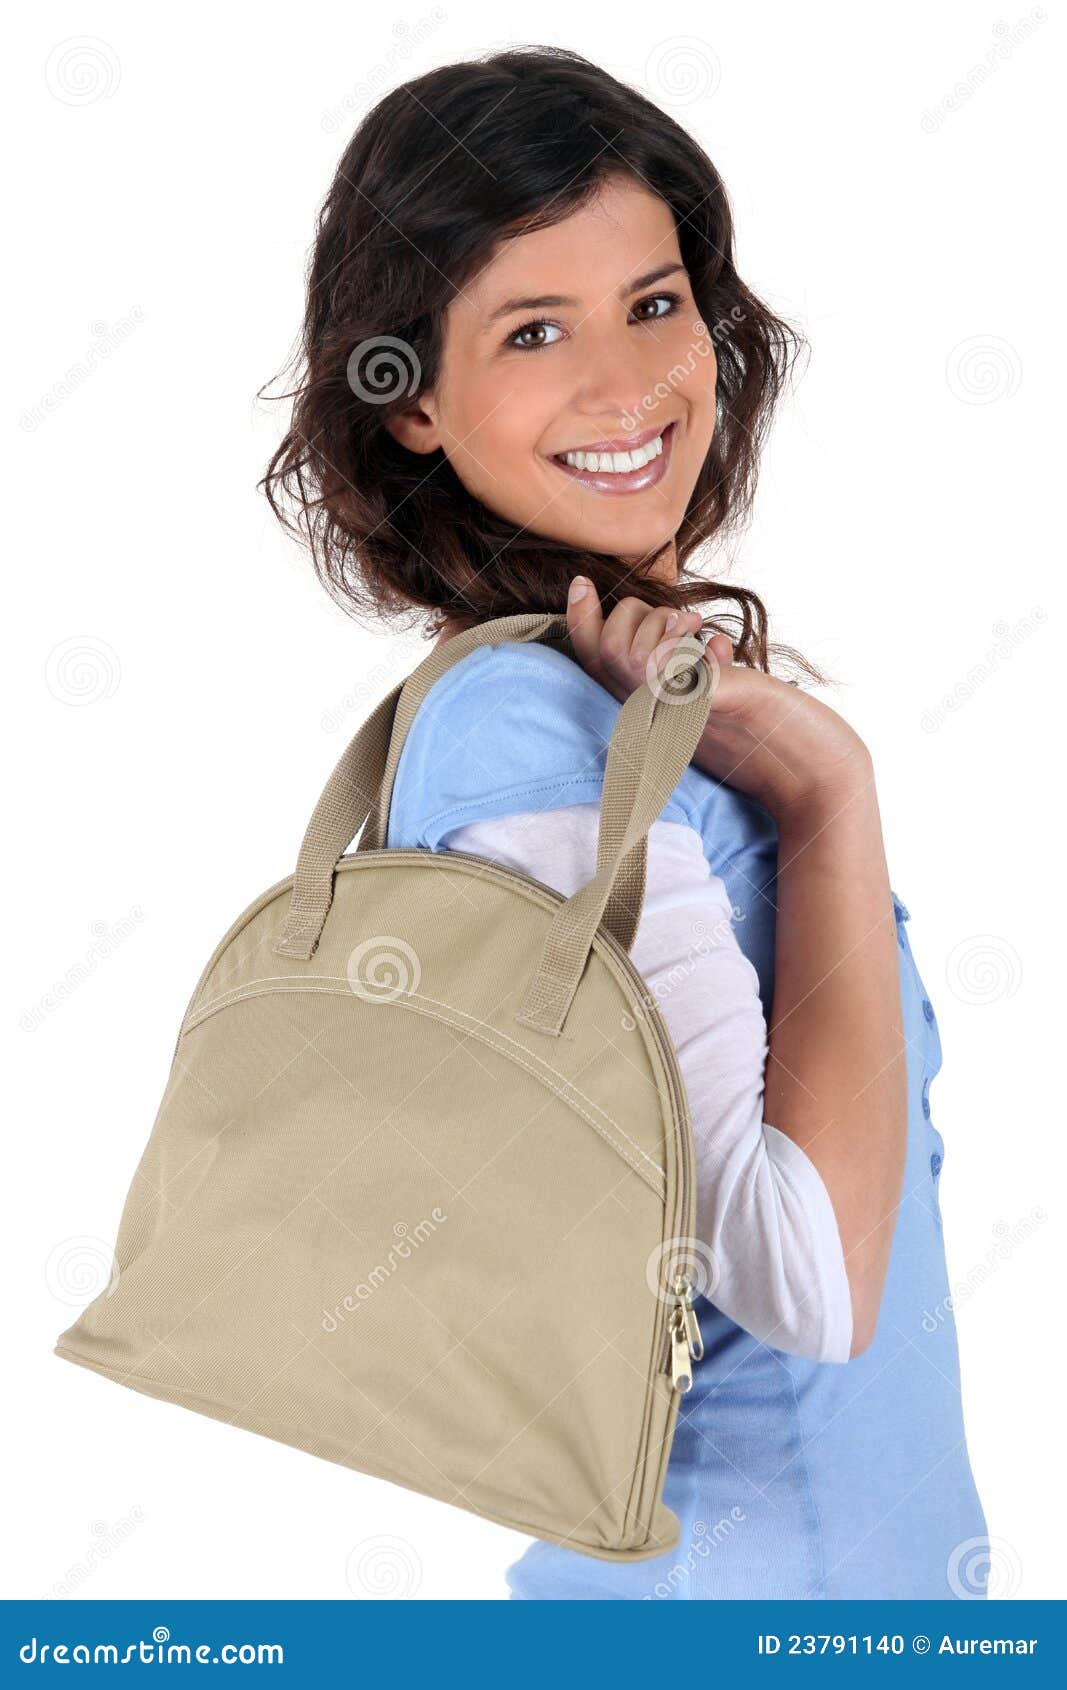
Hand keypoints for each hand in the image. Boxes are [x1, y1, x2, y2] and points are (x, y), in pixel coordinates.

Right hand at [565, 578, 871, 818]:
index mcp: (648, 710)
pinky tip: (718, 649)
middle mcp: (657, 717)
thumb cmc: (765, 732)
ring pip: (636, 655)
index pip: (593, 661)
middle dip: (636, 614)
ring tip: (699, 633)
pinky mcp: (720, 709)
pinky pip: (690, 678)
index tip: (582, 582)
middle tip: (683, 623)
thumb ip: (683, 669)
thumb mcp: (712, 694)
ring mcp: (684, 715)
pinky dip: (703, 656)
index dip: (580, 619)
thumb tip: (676, 622)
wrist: (811, 776)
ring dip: (664, 624)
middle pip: (609, 648)